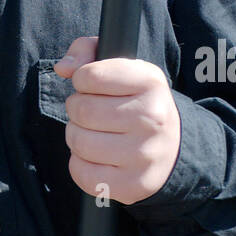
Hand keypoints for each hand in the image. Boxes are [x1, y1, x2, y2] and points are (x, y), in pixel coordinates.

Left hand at [52, 36, 180, 205]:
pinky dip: (79, 163)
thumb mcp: (122, 66)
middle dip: (76, 108)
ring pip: (79, 141)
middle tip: (90, 112)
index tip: (91, 85)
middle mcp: (152, 118)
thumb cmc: (136, 100)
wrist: (172, 146)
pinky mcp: (133, 185)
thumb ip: (87, 51)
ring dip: (76, 135)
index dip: (81, 80)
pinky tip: (96, 155)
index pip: (89, 75)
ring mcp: (144, 154)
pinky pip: (81, 172)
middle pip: (81, 110)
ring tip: (93, 132)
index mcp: (150, 82)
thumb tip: (63, 68)